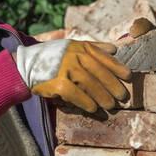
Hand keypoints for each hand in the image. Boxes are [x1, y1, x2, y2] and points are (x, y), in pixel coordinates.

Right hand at [15, 38, 132, 113]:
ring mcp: (66, 69)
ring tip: (112, 106)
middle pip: (100, 73)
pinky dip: (87, 103)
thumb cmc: (52, 57)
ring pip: (91, 85)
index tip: (129, 77)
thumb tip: (114, 50)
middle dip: (114, 86)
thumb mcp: (71, 46)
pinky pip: (78, 95)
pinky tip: (94, 109)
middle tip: (123, 97)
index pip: (104, 57)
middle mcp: (75, 56)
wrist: (26, 65)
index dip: (118, 68)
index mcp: (80, 47)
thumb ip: (93, 47)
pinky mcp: (58, 83)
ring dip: (104, 97)